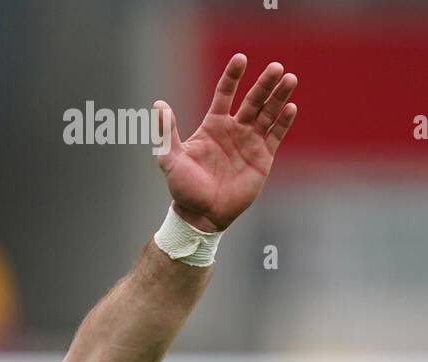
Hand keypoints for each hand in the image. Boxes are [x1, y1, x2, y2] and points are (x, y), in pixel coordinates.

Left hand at [154, 53, 297, 232]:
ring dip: (279, 96)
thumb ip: (166, 133)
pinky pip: (276, 135)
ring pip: (268, 113)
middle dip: (264, 83)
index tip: (240, 59)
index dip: (232, 76)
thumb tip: (158, 104)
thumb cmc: (184, 189)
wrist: (201, 215)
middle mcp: (234, 129)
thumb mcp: (170, 160)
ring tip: (289, 79)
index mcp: (213, 125)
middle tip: (276, 67)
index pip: (225, 93)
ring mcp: (250, 142)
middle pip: (253, 100)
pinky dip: (283, 122)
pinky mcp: (262, 158)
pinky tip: (290, 107)